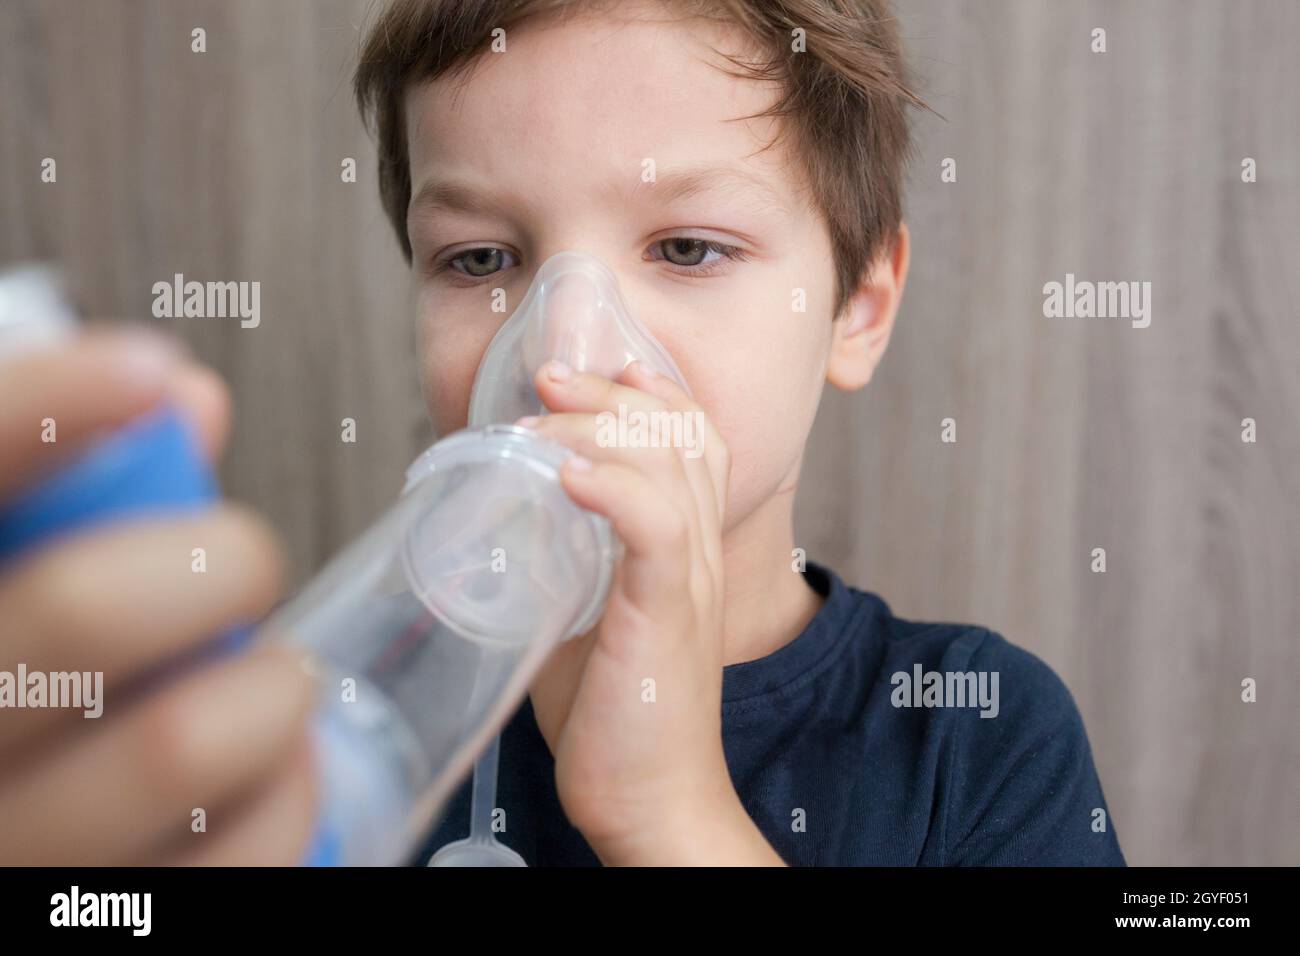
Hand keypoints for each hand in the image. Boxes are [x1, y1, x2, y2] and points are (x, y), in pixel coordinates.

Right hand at [0, 329, 317, 864]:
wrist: (10, 833)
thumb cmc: (26, 697)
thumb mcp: (12, 575)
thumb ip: (75, 493)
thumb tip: (182, 402)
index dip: (46, 410)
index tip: (144, 375)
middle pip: (80, 613)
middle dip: (218, 562)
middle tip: (244, 564)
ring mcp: (10, 854)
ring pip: (179, 746)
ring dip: (269, 690)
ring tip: (268, 683)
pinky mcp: (92, 927)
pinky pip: (241, 858)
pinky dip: (290, 794)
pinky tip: (272, 770)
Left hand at [521, 359, 782, 864]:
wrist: (652, 801)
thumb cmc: (616, 716)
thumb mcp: (584, 619)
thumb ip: (561, 569)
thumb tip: (495, 526)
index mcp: (684, 549)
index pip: (694, 441)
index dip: (651, 391)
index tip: (597, 367)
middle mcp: (699, 552)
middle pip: (681, 434)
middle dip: (613, 390)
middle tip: (552, 376)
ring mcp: (688, 581)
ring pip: (668, 465)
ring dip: (600, 426)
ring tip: (544, 414)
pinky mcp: (669, 615)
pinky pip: (657, 530)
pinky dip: (612, 489)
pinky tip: (566, 472)